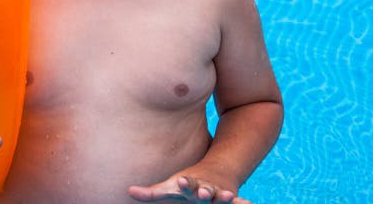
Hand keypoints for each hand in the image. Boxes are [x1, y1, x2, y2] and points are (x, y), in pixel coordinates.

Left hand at [129, 174, 250, 202]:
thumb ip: (152, 193)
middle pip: (205, 190)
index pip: (186, 184)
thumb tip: (128, 191)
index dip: (184, 183)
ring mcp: (219, 194)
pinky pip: (238, 203)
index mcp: (190, 186)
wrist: (215, 172)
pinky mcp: (229, 200)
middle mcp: (206, 189)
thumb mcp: (169, 188)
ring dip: (225, 196)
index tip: (181, 180)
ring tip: (229, 196)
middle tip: (204, 192)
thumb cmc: (186, 184)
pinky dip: (243, 203)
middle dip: (205, 191)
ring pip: (222, 196)